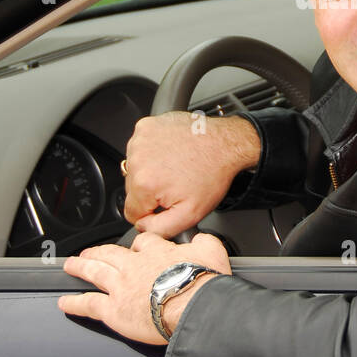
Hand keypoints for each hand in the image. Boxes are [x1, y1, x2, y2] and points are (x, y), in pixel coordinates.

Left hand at [58, 231, 230, 343]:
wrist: (193, 306)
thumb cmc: (203, 283)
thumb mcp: (212, 250)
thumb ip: (203, 242)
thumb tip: (201, 239)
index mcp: (157, 252)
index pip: (143, 242)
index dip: (138, 244)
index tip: (137, 246)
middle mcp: (134, 266)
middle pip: (110, 253)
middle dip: (98, 251)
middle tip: (90, 251)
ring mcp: (121, 287)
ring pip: (95, 272)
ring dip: (81, 268)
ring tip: (71, 265)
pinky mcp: (114, 310)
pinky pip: (88, 304)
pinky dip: (74, 303)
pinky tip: (65, 303)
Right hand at [122, 112, 260, 238]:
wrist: (224, 144)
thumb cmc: (212, 174)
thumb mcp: (190, 215)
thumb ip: (159, 229)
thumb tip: (142, 227)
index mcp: (144, 183)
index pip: (131, 212)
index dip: (151, 212)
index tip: (167, 202)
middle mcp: (138, 160)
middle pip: (133, 190)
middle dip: (152, 190)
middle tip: (176, 183)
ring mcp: (140, 140)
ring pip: (136, 169)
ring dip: (151, 171)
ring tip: (176, 167)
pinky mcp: (145, 127)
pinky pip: (139, 149)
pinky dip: (152, 152)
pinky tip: (171, 153)